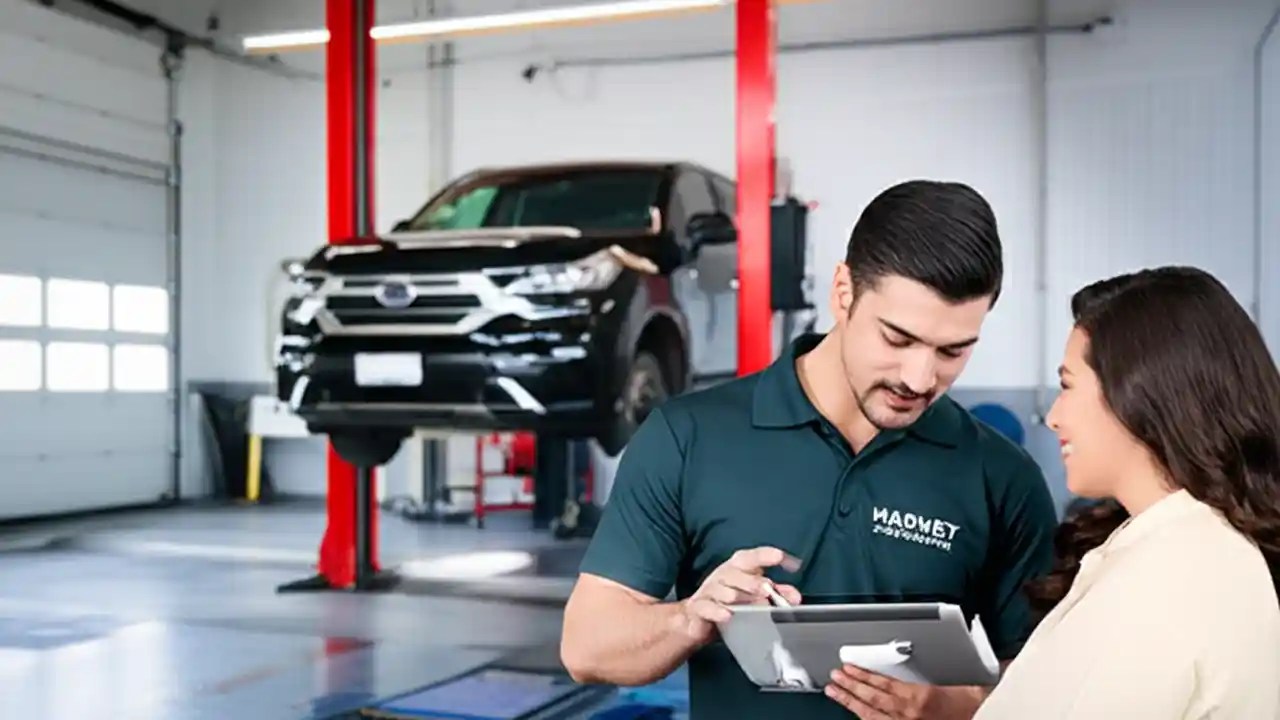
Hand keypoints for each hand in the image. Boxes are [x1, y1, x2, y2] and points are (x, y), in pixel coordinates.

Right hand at [676, 546, 801, 643]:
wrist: (696, 618)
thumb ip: (775, 594)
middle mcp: (723, 575)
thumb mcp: (753, 595)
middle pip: (737, 572)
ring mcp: (709, 590)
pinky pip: (708, 607)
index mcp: (737, 567)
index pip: (751, 557)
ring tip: (755, 606)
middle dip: (754, 581)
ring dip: (740, 598)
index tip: (781, 558)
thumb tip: (795, 597)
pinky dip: (718, 611)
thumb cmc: (729, 601)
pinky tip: (728, 615)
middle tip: (767, 590)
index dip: (765, 555)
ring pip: (725, 591)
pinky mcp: (699, 607)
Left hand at [825, 665, 986, 719]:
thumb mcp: (956, 681)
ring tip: (835, 693)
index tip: (847, 667)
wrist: (984, 717)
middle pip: (871, 700)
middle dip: (849, 688)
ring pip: (871, 717)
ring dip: (851, 703)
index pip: (882, 684)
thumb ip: (937, 667)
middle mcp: (910, 714)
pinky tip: (856, 712)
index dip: (861, 675)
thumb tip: (938, 648)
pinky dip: (866, 718)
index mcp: (920, 697)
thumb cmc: (972, 704)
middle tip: (833, 678)